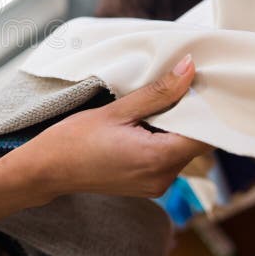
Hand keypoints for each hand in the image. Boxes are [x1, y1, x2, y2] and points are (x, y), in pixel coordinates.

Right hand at [0, 54, 211, 205]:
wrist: (47, 169)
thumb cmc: (74, 140)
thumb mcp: (116, 111)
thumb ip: (157, 92)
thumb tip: (189, 69)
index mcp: (158, 159)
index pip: (207, 135)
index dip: (207, 109)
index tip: (200, 86)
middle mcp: (164, 179)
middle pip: (196, 143)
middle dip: (189, 115)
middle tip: (175, 87)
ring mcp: (157, 186)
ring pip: (182, 150)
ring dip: (175, 128)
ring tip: (155, 105)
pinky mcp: (148, 186)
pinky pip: (168, 159)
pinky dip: (163, 140)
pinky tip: (145, 124)